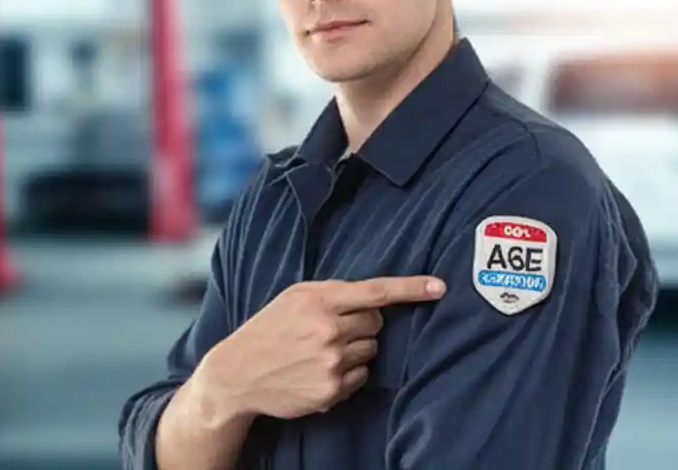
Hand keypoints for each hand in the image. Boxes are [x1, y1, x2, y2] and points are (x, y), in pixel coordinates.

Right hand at [194, 276, 446, 420]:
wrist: (238, 373)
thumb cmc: (268, 329)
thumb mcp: (294, 297)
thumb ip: (333, 293)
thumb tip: (374, 300)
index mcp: (320, 300)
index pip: (376, 292)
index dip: (411, 288)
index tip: (439, 287)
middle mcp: (329, 330)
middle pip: (377, 324)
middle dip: (362, 325)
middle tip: (333, 329)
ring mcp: (332, 362)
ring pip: (371, 351)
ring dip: (355, 350)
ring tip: (321, 352)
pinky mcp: (332, 389)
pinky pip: (361, 376)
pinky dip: (347, 373)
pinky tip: (319, 370)